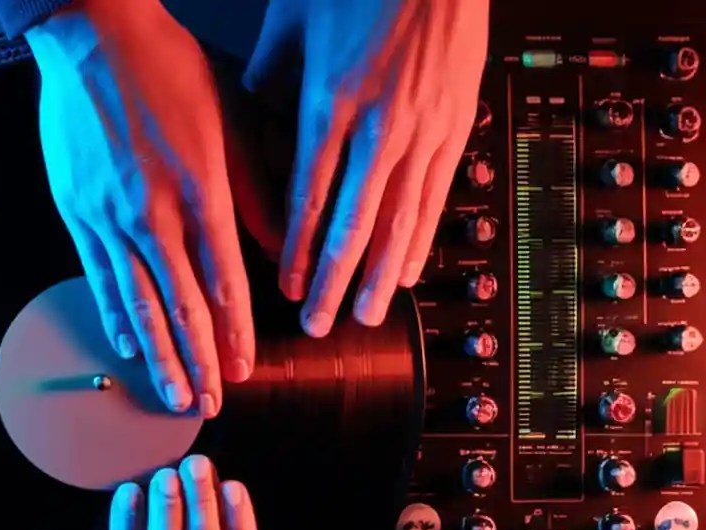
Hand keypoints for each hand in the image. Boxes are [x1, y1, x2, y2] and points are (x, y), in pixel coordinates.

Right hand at [26, 0, 254, 417]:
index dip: (234, 333)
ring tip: (170, 395)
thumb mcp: (234, 122)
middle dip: (198, 361)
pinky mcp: (77, 212)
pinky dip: (113, 316)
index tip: (243, 370)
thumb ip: (258, 193)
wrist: (94, 37)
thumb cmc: (171, 70)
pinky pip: (97, 277)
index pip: (223, 281)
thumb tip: (282, 250)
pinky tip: (125, 346)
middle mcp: (154, 214)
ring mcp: (110, 217)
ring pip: (137, 303)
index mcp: (200, 190)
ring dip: (157, 355)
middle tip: (209, 404)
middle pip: (180, 306)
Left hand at [244, 0, 489, 335]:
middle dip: (332, 281)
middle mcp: (377, 125)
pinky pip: (434, 196)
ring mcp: (422, 129)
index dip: (295, 249)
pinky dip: (419, 239)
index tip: (283, 288)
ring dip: (378, 274)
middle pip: (352, 223)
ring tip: (365, 314)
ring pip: (399, 219)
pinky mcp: (454, 126)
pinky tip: (407, 270)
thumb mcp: (294, 24)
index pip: (307, 197)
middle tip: (319, 324)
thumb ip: (269, 81)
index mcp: (329, 101)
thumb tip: (250, 122)